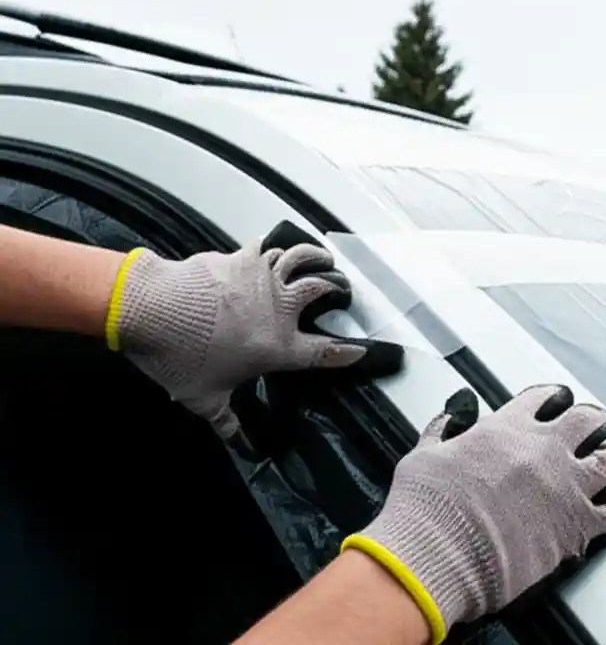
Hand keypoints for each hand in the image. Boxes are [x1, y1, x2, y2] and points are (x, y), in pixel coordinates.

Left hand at [108, 220, 402, 438]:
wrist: (148, 308)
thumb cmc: (178, 357)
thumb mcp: (204, 399)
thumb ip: (229, 424)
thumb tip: (244, 449)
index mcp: (278, 347)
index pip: (326, 352)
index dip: (349, 353)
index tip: (363, 351)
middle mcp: (279, 308)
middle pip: (321, 290)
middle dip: (336, 288)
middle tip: (341, 289)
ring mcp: (262, 277)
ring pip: (301, 259)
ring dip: (316, 258)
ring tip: (324, 260)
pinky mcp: (240, 258)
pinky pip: (267, 248)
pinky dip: (276, 249)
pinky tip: (274, 251)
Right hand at [342, 385, 605, 644]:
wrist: (437, 554)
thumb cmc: (426, 509)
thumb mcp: (424, 455)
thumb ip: (445, 427)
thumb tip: (457, 409)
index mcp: (507, 428)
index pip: (543, 398)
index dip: (553, 398)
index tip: (558, 401)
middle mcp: (544, 451)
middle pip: (588, 422)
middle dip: (594, 423)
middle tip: (596, 427)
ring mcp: (566, 487)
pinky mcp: (576, 526)